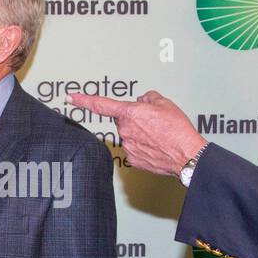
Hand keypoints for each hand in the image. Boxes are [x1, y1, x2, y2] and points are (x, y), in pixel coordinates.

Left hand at [67, 90, 206, 176]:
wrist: (187, 155)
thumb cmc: (178, 130)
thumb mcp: (166, 104)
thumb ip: (149, 98)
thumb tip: (144, 101)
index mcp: (131, 113)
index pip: (101, 104)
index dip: (83, 100)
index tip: (70, 98)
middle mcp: (125, 130)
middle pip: (123, 120)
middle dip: (135, 119)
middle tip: (154, 123)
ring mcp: (128, 146)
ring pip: (129, 135)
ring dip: (140, 133)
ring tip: (159, 136)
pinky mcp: (133, 159)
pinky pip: (135, 148)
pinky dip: (144, 146)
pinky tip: (157, 147)